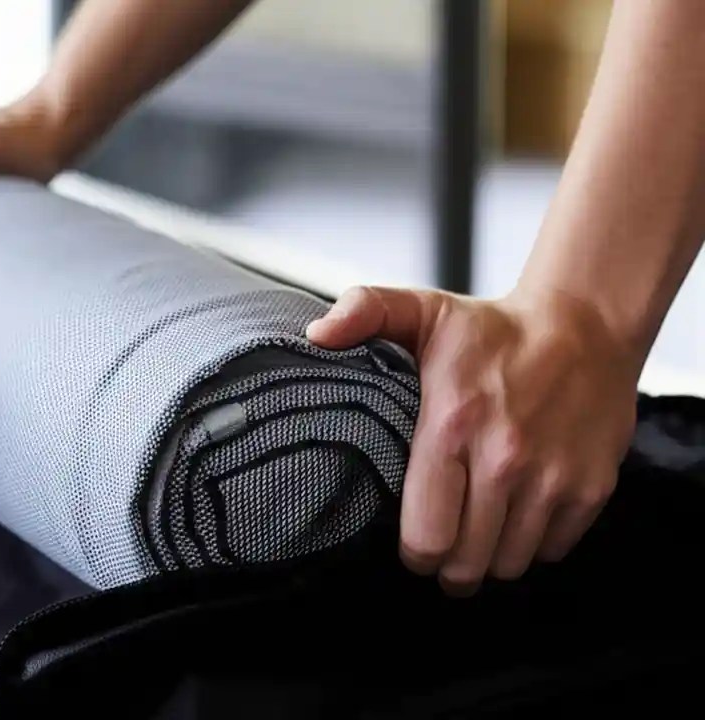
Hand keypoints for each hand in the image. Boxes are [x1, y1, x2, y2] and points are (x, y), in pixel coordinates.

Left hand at [306, 285, 641, 595]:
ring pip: (509, 564)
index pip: (426, 535)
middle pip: (466, 563)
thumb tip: (317, 336)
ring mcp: (552, 478)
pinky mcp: (592, 488)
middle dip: (447, 566)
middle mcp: (504, 458)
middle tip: (442, 547)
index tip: (410, 544)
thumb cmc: (493, 329)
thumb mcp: (420, 311)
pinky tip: (516, 516)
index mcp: (451, 425)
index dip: (413, 553)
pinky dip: (533, 544)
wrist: (585, 324)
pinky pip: (552, 550)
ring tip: (477, 533)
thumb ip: (362, 313)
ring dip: (489, 559)